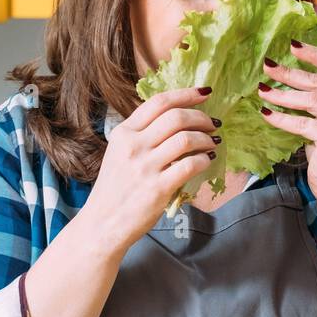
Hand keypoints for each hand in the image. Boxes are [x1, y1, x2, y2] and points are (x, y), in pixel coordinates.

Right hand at [88, 87, 219, 251]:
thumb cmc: (115, 190)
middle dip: (201, 116)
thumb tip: (175, 120)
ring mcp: (145, 167)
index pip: (158, 102)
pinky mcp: (158, 188)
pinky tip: (208, 161)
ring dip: (206, 138)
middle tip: (213, 123)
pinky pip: (190, 165)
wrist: (103, 224)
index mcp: (123, 132)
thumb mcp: (119, 154)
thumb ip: (141, 136)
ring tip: (213, 143)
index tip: (204, 93)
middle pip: (176, 117)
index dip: (186, 94)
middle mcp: (133, 146)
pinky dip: (204, 159)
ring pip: (186, 138)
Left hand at [257, 42, 316, 210]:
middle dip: (291, 73)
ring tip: (262, 90)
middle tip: (268, 66)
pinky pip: (302, 123)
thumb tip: (293, 82)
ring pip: (311, 100)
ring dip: (283, 95)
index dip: (316, 54)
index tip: (293, 45)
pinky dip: (281, 119)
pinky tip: (266, 113)